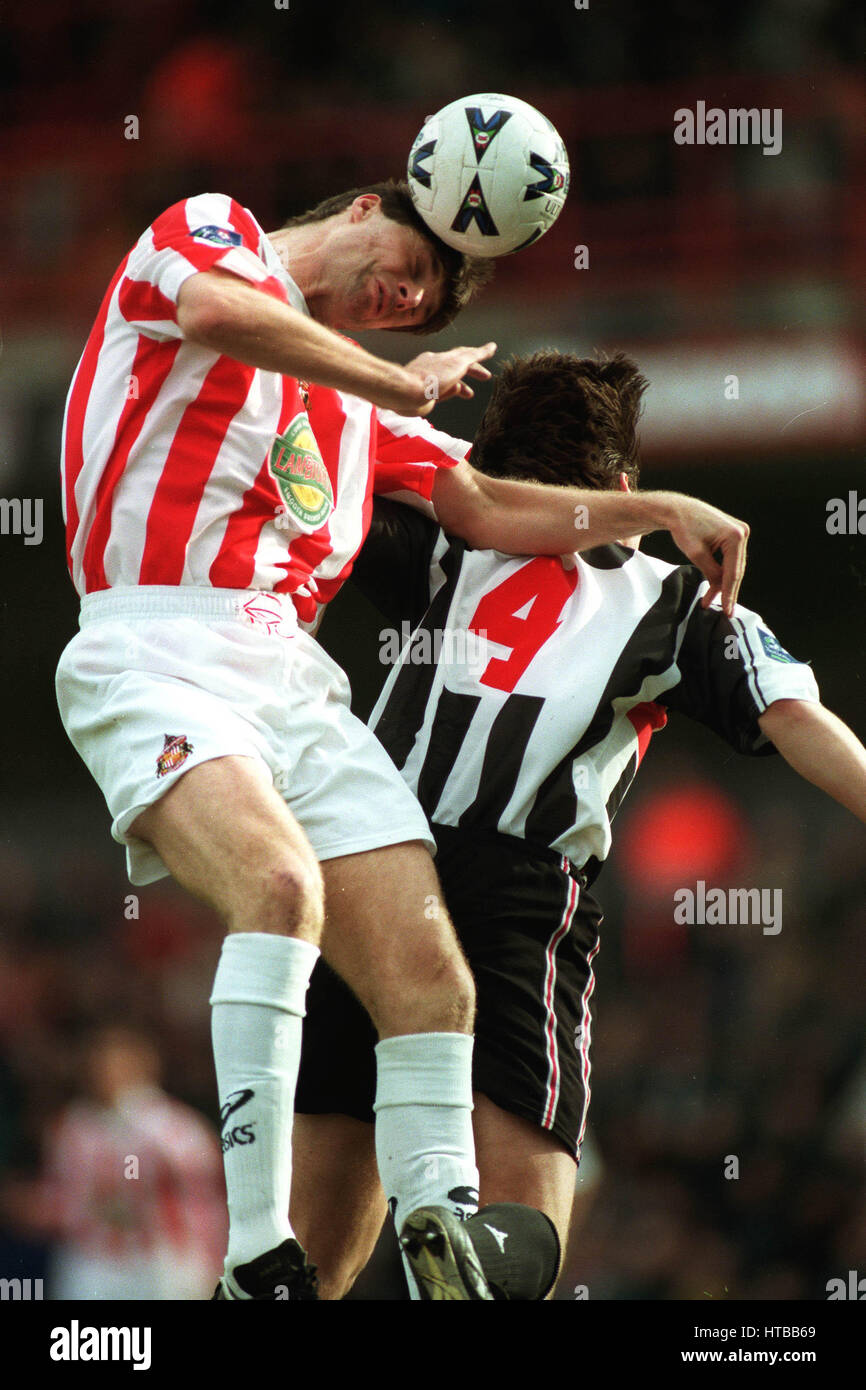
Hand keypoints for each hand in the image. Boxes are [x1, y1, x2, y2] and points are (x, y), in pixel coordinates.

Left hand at [402, 343, 496, 414]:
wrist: (408, 393)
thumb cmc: (432, 377)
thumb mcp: (458, 363)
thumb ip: (474, 355)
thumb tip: (491, 346)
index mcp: (444, 358)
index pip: (465, 354)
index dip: (479, 353)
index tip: (491, 352)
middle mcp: (436, 367)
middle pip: (457, 367)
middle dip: (472, 371)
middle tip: (485, 376)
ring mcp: (429, 381)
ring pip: (449, 382)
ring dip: (461, 385)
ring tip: (470, 394)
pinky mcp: (425, 396)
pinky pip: (440, 393)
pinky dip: (449, 393)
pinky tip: (453, 395)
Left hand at [667, 498, 748, 615]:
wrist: (678, 510)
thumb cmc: (684, 528)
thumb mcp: (696, 555)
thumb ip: (711, 573)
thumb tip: (720, 589)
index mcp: (735, 536)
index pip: (732, 572)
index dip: (728, 593)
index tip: (726, 610)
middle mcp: (742, 532)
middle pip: (736, 570)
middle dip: (728, 591)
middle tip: (725, 611)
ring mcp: (740, 531)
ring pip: (734, 566)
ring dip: (725, 583)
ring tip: (716, 601)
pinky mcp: (734, 533)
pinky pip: (731, 558)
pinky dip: (724, 571)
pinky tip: (717, 586)